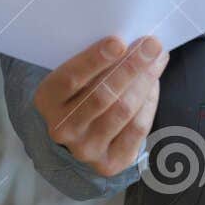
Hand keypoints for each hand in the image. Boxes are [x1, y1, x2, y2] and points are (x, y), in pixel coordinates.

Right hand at [33, 35, 168, 177]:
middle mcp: (62, 128)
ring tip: (157, 59)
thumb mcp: (72, 74)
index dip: (95, 60)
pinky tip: (153, 83)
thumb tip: (130, 40)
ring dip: (145, 81)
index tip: (118, 42)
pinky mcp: (109, 164)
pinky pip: (136, 129)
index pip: (71, 78)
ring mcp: (85, 149)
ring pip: (122, 111)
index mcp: (47, 99)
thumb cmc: (79, 91)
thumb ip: (93, 61)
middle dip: (131, 67)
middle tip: (151, 45)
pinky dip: (149, 102)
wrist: (77, 134)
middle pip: (102, 95)